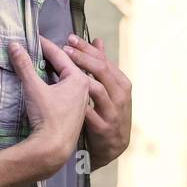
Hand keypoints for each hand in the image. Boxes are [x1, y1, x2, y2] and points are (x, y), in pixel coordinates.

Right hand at [7, 39, 88, 176]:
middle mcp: (85, 87)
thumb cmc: (47, 118)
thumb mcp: (34, 88)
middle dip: (55, 54)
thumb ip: (24, 66)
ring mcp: (82, 100)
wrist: (54, 149)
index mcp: (79, 79)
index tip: (35, 37)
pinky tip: (53, 81)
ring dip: (59, 68)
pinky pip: (69, 89)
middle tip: (41, 45)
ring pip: (70, 77)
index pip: (60, 55)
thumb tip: (14, 45)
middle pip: (69, 64)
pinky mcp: (76, 111)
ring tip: (47, 59)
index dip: (45, 44)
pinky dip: (61, 81)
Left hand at [58, 34, 131, 168]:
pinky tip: (66, 94)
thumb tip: (97, 40)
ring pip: (98, 89)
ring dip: (80, 76)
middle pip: (102, 71)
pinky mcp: (104, 128)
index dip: (87, 48)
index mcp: (122, 84)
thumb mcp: (110, 89)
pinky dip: (80, 103)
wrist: (113, 147)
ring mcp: (113, 112)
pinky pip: (91, 113)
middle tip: (65, 47)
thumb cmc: (108, 113)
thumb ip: (103, 66)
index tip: (70, 38)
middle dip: (83, 57)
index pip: (104, 61)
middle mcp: (121, 96)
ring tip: (64, 66)